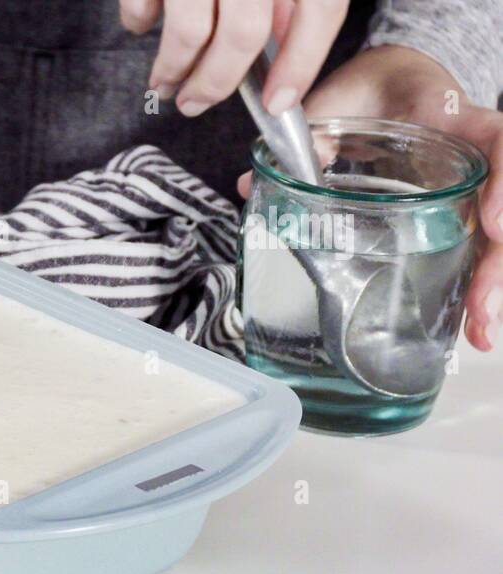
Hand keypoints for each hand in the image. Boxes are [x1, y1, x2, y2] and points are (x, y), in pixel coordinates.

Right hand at [120, 0, 348, 116]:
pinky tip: (143, 24)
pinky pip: (145, 4)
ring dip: (174, 68)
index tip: (279, 101)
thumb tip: (282, 47)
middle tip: (198, 103)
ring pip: (192, 30)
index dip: (301, 62)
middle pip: (246, 32)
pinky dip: (139, 22)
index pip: (319, 6)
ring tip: (166, 83)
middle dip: (219, 82)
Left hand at [237, 46, 502, 350]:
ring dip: (486, 288)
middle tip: (479, 308)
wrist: (388, 85)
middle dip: (493, 263)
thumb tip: (252, 186)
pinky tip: (467, 327)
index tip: (490, 224)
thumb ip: (304, 138)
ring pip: (492, 238)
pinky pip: (470, 252)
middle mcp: (470, 158)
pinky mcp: (451, 216)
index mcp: (452, 119)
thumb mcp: (336, 102)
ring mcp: (465, 191)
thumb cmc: (371, 90)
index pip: (496, 141)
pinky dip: (466, 291)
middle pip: (500, 209)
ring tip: (477, 332)